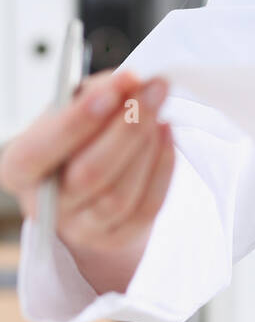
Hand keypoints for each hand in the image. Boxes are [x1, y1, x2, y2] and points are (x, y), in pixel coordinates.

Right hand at [0, 68, 173, 255]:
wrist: (90, 177)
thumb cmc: (77, 135)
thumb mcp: (76, 105)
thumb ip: (100, 90)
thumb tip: (132, 81)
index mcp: (20, 168)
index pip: (40, 151)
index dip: (79, 120)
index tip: (118, 84)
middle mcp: (43, 205)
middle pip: (88, 175)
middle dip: (128, 127)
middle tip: (156, 89)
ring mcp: (78, 228)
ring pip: (118, 196)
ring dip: (147, 147)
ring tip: (161, 109)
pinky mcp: (113, 239)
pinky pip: (145, 208)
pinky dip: (162, 168)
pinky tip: (167, 135)